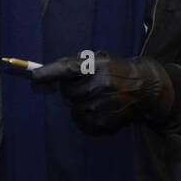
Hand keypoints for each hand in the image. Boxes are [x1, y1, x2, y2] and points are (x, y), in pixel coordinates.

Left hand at [29, 51, 174, 134]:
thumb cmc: (116, 70)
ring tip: (97, 97)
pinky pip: (83, 121)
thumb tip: (46, 72)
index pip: (68, 68)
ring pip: (75, 108)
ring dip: (80, 103)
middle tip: (86, 86)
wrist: (145, 86)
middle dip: (72, 90)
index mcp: (97, 65)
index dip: (49, 73)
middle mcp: (100, 84)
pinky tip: (101, 108)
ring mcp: (103, 104)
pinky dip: (87, 116)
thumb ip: (75, 63)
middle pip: (68, 92)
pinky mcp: (105, 120)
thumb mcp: (100, 58)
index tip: (35, 77)